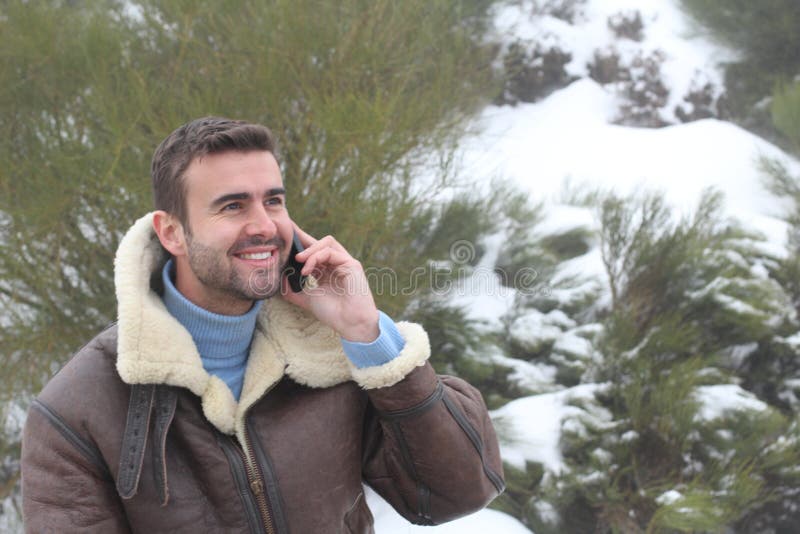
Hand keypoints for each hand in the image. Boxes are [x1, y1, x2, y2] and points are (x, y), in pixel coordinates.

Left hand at [281, 224, 379, 342]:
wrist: (349, 324)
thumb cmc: (333, 312)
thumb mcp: (306, 299)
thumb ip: (292, 290)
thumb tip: (279, 278)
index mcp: (327, 271)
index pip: (314, 252)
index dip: (301, 243)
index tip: (285, 237)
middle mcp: (337, 264)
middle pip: (320, 242)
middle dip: (303, 239)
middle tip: (288, 241)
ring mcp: (345, 263)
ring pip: (326, 242)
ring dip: (309, 250)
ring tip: (298, 260)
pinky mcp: (351, 264)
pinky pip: (330, 252)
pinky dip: (316, 258)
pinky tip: (307, 270)